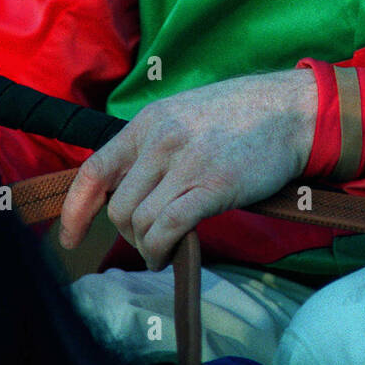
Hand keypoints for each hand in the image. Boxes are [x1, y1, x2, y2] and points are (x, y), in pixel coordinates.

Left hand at [58, 69, 316, 269]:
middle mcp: (162, 140)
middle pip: (120, 207)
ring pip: (141, 222)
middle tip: (153, 238)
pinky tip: (172, 254)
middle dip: (131, 233)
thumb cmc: (245, 116)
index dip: (75, 210)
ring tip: (165, 248)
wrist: (293, 110)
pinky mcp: (213, 186)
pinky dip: (163, 249)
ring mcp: (187, 162)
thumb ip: (156, 146)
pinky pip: (169, 229)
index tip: (71, 237)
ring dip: (149, 246)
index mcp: (150, 121)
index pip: (94, 170)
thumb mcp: (187, 115)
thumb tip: (131, 189)